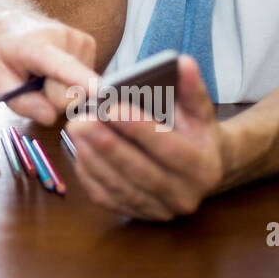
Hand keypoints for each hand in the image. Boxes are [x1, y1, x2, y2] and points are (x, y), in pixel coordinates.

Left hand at [0, 9, 99, 124]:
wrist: (6, 24)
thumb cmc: (0, 52)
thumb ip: (20, 101)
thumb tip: (50, 116)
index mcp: (37, 46)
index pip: (64, 67)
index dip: (84, 82)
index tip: (103, 93)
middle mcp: (66, 38)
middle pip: (72, 93)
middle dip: (52, 98)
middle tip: (32, 81)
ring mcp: (81, 40)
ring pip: (80, 89)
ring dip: (59, 89)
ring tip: (40, 72)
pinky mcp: (89, 44)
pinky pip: (84, 82)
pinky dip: (68, 81)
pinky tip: (52, 69)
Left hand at [65, 56, 223, 219]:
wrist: (197, 168)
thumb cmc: (193, 131)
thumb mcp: (198, 108)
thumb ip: (190, 87)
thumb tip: (181, 62)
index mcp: (204, 168)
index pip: (170, 150)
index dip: (141, 130)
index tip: (113, 108)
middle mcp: (184, 196)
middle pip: (142, 173)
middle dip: (109, 145)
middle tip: (81, 119)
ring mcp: (160, 211)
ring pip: (121, 188)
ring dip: (94, 159)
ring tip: (74, 129)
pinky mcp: (138, 215)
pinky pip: (108, 198)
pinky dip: (90, 175)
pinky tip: (77, 150)